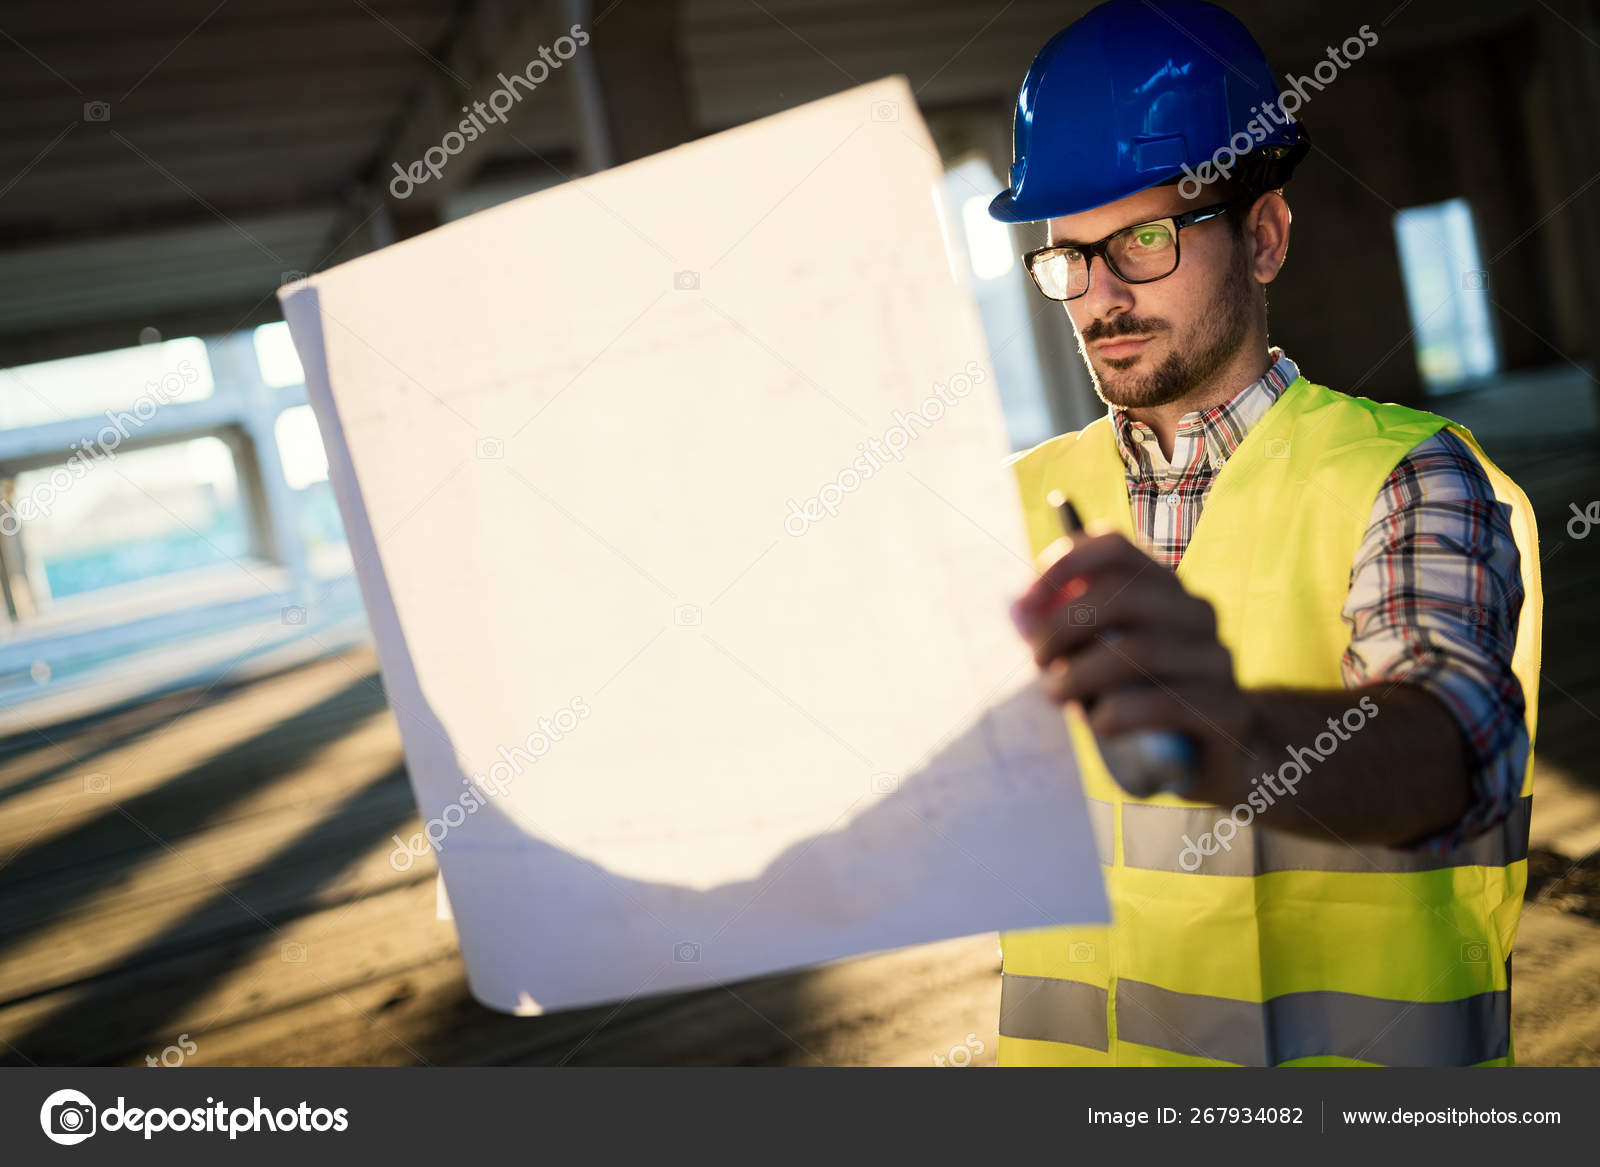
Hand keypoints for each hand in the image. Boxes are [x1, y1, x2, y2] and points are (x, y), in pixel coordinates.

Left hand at [1010, 530, 1257, 801]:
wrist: (1224, 756)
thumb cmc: (1144, 701)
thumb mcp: (1099, 661)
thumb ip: (1063, 636)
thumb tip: (1016, 612)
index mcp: (1165, 588)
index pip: (1116, 547)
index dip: (1064, 563)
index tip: (1025, 599)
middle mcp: (1197, 613)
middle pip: (1122, 597)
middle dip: (1063, 626)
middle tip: (1038, 660)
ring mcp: (1217, 659)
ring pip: (1138, 651)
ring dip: (1079, 675)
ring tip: (1058, 695)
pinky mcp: (1226, 709)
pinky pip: (1162, 703)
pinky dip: (1115, 715)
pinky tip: (1100, 726)